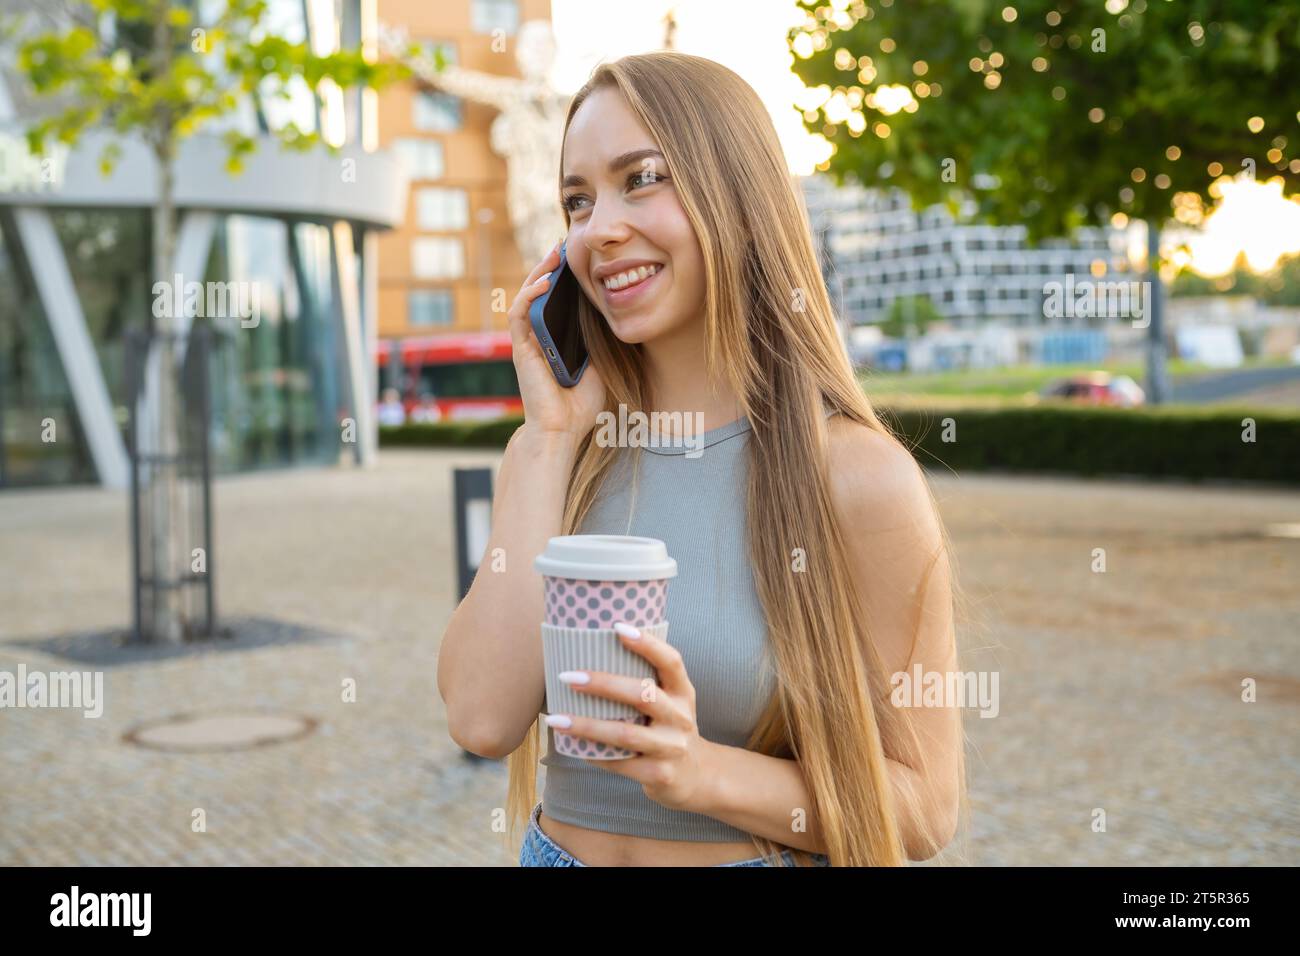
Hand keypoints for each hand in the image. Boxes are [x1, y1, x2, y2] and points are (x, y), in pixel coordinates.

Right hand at [507, 241, 606, 442]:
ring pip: (526, 297)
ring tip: (554, 254)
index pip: (558, 301)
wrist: (563, 430)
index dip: (566, 278)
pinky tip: (544, 281)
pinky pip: (520, 314)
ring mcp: (528, 341)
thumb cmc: (581, 404)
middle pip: (540, 293)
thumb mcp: (601, 364)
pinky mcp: (520, 348)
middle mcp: (539, 336)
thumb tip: (619, 311)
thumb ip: (602, 340)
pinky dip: (529, 294)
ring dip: (538, 273)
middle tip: (566, 246)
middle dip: (551, 267)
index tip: (581, 258)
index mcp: (557, 338)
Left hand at [545, 622, 714, 813]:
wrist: (697, 777)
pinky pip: (620, 763)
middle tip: (568, 676)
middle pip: (643, 695)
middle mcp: (681, 718)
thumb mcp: (671, 702)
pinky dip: (594, 754)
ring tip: (555, 719)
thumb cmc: (669, 729)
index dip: (648, 643)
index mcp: (683, 692)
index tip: (617, 627)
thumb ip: (645, 682)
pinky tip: (573, 746)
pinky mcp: (659, 775)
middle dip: (603, 684)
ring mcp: (672, 748)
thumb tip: (592, 651)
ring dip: (587, 726)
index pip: (671, 662)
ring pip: (626, 734)